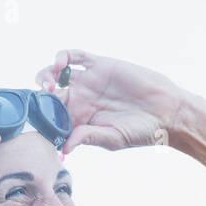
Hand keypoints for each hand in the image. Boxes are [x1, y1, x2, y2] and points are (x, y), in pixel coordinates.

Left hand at [32, 49, 186, 153]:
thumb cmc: (141, 131)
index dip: (42, 119)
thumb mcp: (112, 139)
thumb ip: (88, 137)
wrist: (167, 111)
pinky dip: (63, 57)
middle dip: (41, 97)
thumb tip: (65, 148)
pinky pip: (76, 57)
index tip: (38, 123)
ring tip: (48, 83)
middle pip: (50, 94)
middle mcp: (82, 100)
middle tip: (42, 99)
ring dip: (46, 75)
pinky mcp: (100, 65)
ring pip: (57, 74)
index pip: (52, 118)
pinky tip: (60, 65)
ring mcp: (89, 82)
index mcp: (80, 120)